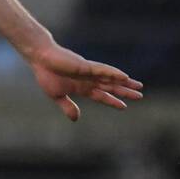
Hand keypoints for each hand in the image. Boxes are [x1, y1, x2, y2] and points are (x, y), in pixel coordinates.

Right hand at [26, 42, 144, 120]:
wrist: (40, 59)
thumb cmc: (46, 75)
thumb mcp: (57, 95)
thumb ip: (68, 106)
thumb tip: (76, 119)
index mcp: (82, 88)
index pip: (101, 96)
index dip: (112, 101)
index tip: (124, 106)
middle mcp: (89, 80)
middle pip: (110, 87)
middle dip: (124, 91)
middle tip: (139, 96)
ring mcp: (89, 72)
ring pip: (111, 78)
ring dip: (125, 83)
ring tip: (139, 86)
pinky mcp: (86, 65)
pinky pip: (103, 70)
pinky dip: (114, 74)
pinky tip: (125, 77)